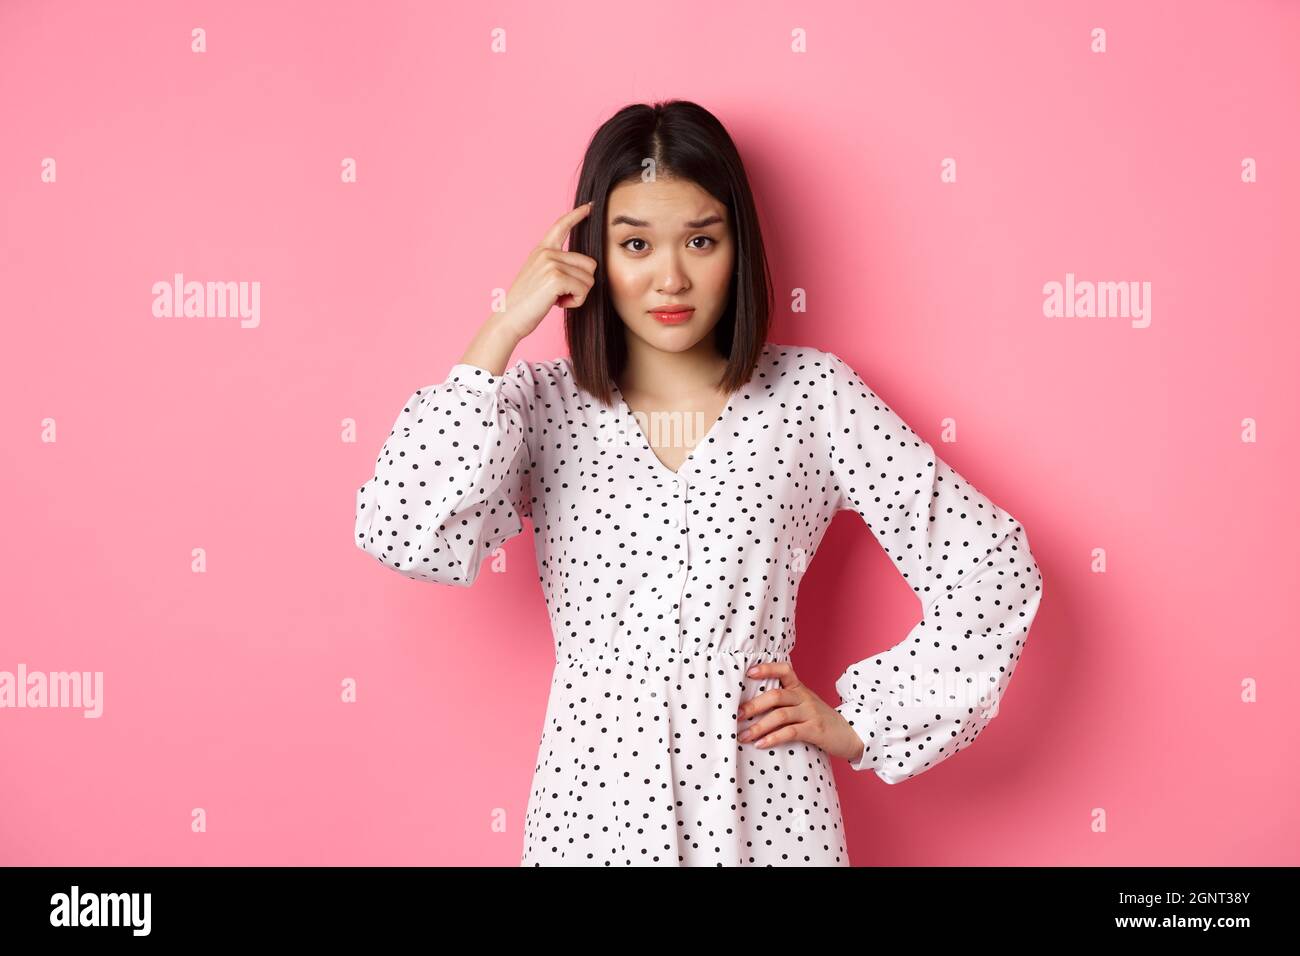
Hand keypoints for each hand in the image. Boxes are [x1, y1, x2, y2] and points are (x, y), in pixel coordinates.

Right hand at [495, 201, 597, 339]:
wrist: (509, 319)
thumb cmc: (526, 304)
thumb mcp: (539, 277)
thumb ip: (557, 265)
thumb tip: (587, 266)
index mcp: (542, 250)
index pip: (561, 226)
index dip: (577, 215)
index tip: (590, 206)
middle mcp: (547, 253)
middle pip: (590, 264)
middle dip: (582, 284)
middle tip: (559, 294)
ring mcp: (551, 263)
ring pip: (589, 279)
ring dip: (578, 295)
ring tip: (556, 299)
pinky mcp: (556, 278)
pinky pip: (583, 290)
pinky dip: (576, 302)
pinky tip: (558, 304)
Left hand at [737, 661, 865, 763]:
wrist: (850, 734)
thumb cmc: (819, 720)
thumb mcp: (804, 704)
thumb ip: (784, 701)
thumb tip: (750, 705)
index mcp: (800, 688)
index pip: (784, 670)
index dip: (767, 668)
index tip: (749, 672)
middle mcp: (805, 697)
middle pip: (775, 695)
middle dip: (753, 705)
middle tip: (737, 715)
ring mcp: (811, 713)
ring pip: (780, 715)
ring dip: (759, 726)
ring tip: (744, 736)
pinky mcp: (815, 730)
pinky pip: (790, 732)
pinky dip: (773, 738)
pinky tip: (761, 745)